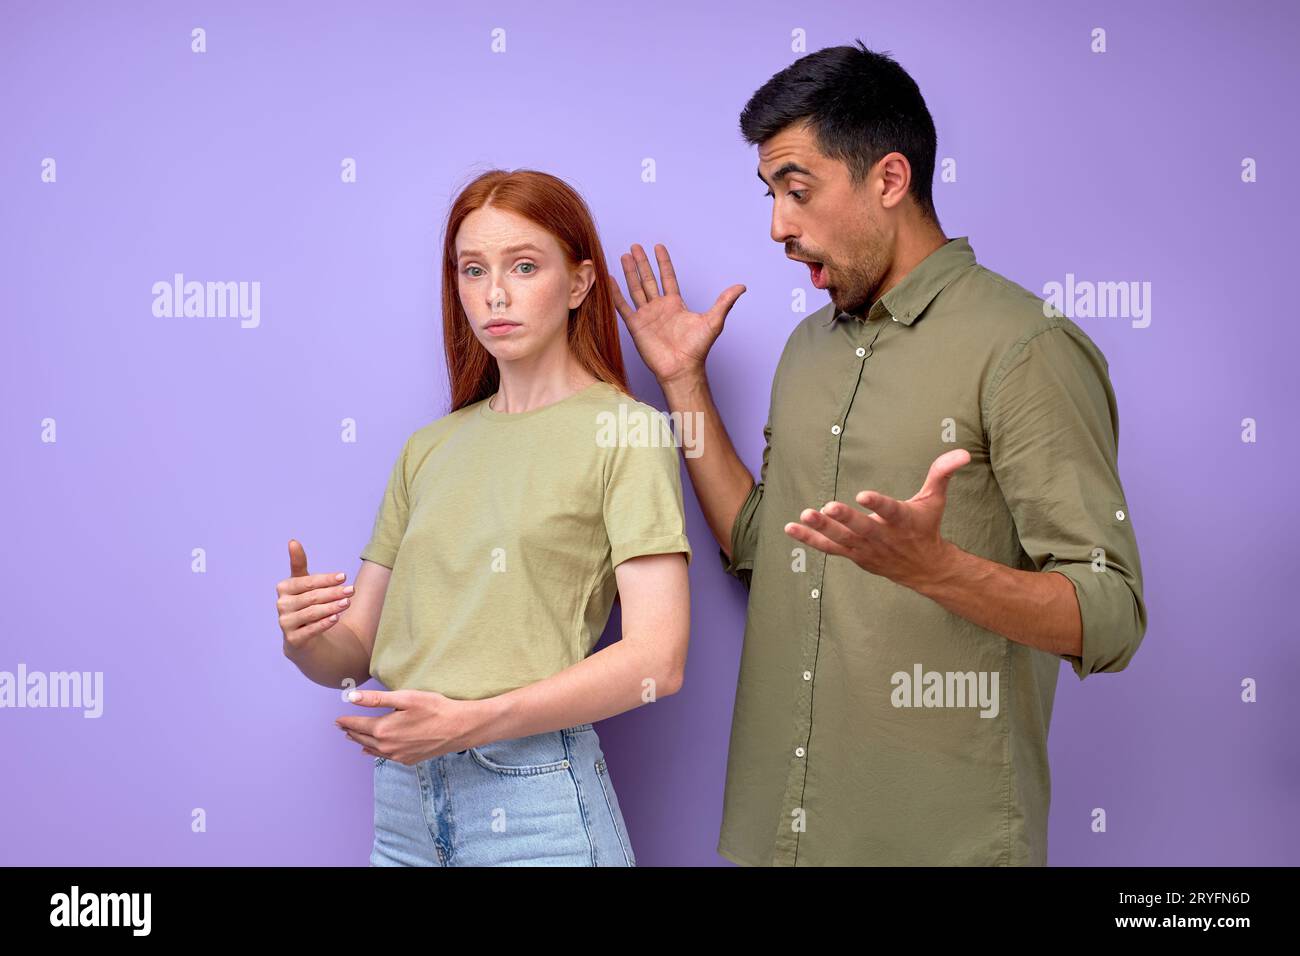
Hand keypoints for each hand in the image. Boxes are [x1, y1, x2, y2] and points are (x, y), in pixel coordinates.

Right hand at [276, 539, 352, 649]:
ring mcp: (285, 623)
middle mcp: (282, 605)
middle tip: (351, 590)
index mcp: (284, 588)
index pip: (307, 581)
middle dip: (333, 593)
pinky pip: (310, 630)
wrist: (303, 637)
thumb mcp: (303, 584)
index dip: (326, 579)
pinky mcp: (292, 640)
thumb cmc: (306, 603)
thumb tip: (292, 541)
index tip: (344, 576)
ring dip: (331, 607)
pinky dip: (324, 623)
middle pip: (312, 597)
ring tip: (347, 603)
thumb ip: (298, 564)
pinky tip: (336, 618)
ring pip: (312, 613)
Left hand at [336, 688, 485, 765]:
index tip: (337, 719)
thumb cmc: (434, 708)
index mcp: (383, 729)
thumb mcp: (405, 698)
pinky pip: (384, 757)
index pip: (357, 725)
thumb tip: (351, 698)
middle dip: (350, 731)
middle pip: (362, 738)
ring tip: (352, 737)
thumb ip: (376, 699)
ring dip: (360, 742)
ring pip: (372, 749)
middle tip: (341, 726)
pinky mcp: (407, 760)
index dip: (346, 721)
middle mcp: (387, 746)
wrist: (458, 728)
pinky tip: (371, 750)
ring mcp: (397, 755)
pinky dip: (374, 752)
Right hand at [608, 242, 745, 388]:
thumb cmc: (697, 349)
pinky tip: (609, 279)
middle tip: (635, 246)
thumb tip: (742, 286)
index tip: (658, 247)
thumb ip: (724, 302)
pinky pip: (623, 306)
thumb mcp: (714, 321)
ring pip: (635, 288)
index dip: (663, 262)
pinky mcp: (636, 326)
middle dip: (642, 263)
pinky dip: (616, 293)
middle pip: (648, 279)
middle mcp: (659, 307)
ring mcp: (646, 316)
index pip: (667, 277)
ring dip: (630, 272)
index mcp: (675, 304)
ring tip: (624, 256)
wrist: (681, 368)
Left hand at [784, 449, 970, 589]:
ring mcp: (866, 548)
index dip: (878, 503)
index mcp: (902, 520)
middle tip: (828, 507)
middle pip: (861, 527)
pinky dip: (810, 539)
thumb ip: (942, 473)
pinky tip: (790, 528)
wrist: (924, 569)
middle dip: (844, 519)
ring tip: (805, 514)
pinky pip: (828, 548)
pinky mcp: (853, 554)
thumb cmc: (926, 528)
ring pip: (841, 539)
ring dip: (822, 528)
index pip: (890, 511)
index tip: (864, 495)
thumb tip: (962, 451)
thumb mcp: (935, 499)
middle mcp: (883, 536)